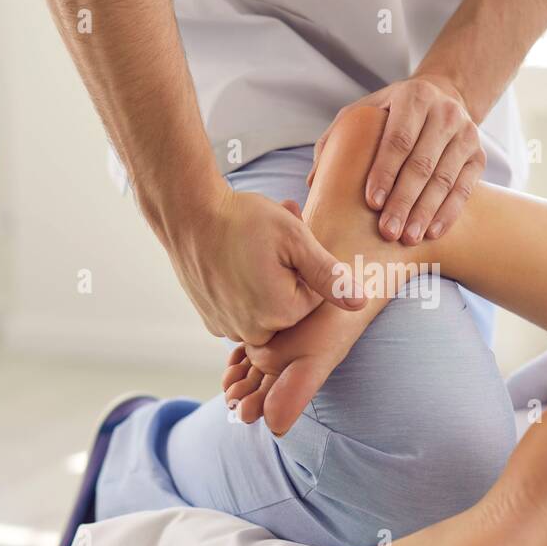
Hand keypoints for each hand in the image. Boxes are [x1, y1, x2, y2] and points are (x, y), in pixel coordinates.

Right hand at [165, 188, 363, 345]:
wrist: (187, 214)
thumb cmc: (242, 220)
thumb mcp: (296, 238)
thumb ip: (330, 275)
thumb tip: (359, 302)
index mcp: (280, 313)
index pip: (314, 298)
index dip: (306, 266)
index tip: (291, 242)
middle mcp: (253, 331)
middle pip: (289, 307)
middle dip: (287, 276)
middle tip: (271, 242)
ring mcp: (228, 328)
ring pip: (264, 310)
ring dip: (265, 283)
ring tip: (251, 248)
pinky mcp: (211, 321)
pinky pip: (240, 312)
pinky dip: (241, 291)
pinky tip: (232, 262)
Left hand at [311, 75, 485, 244]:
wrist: (447, 96)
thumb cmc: (394, 112)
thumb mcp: (366, 111)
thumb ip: (338, 139)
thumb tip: (314, 181)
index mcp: (413, 98)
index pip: (398, 139)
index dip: (385, 172)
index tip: (372, 202)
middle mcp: (444, 113)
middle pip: (422, 164)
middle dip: (404, 201)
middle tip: (388, 231)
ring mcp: (465, 135)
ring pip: (444, 179)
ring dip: (426, 212)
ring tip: (408, 238)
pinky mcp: (479, 156)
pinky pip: (464, 189)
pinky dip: (449, 213)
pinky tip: (432, 232)